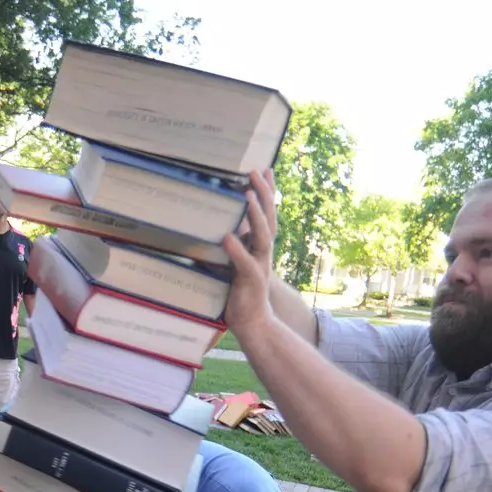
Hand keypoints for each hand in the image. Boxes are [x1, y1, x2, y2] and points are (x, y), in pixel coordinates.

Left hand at [221, 168, 277, 337]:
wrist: (253, 322)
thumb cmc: (241, 291)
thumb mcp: (236, 261)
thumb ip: (235, 243)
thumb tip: (221, 224)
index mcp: (261, 245)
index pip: (268, 213)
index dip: (268, 192)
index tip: (264, 169)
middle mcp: (264, 252)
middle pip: (270, 218)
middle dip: (264, 194)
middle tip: (255, 172)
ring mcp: (260, 265)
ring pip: (263, 236)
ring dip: (256, 215)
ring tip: (246, 195)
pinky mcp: (251, 280)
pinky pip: (245, 262)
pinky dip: (237, 249)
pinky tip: (228, 236)